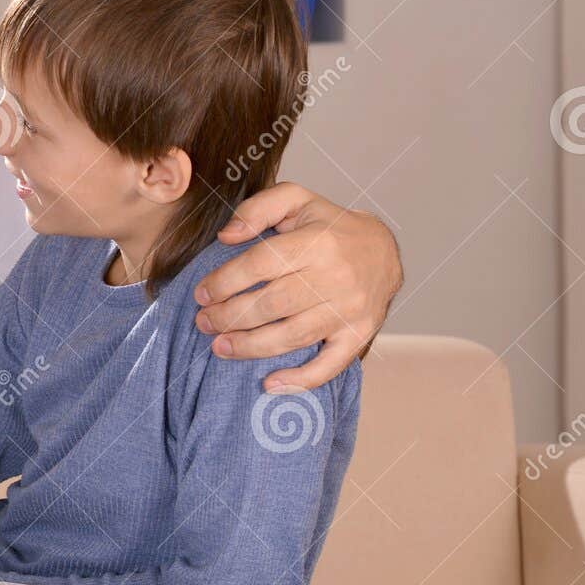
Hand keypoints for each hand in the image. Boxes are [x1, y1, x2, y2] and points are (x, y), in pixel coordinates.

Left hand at [193, 183, 401, 391]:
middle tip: (204, 323)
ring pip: (292, 336)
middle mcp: (335, 277)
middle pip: (272, 304)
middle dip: (230, 317)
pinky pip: (329, 365)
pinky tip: (269, 384)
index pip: (262, 264)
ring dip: (250, 346)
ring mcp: (349, 310)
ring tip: (219, 347)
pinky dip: (299, 380)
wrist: (382, 251)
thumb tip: (227, 236)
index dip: (226, 281)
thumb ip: (259, 209)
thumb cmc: (329, 227)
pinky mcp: (358, 335)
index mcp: (317, 242)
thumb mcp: (297, 200)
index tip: (202, 294)